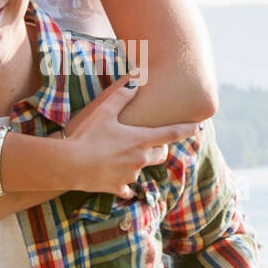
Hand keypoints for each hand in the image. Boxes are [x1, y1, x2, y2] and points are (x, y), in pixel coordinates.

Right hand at [61, 75, 201, 198]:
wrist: (68, 164)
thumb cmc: (86, 135)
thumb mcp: (103, 110)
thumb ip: (121, 95)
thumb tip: (135, 79)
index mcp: (140, 140)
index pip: (171, 133)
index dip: (187, 129)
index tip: (199, 127)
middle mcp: (140, 159)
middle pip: (161, 154)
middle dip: (161, 148)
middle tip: (154, 142)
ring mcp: (129, 175)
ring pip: (143, 170)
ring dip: (139, 163)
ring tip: (125, 157)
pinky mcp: (116, 187)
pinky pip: (127, 188)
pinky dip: (125, 183)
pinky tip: (118, 179)